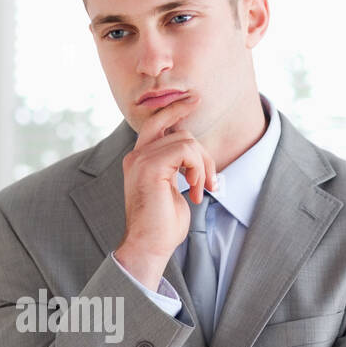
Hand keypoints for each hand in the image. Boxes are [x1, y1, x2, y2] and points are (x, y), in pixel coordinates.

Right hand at [115, 92, 216, 288]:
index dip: (175, 108)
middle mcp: (136, 156)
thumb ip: (178, 167)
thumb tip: (194, 153)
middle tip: (210, 178)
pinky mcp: (150, 167)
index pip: (156, 123)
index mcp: (139, 160)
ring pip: (185, 140)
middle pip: (176, 129)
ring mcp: (140, 160)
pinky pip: (185, 150)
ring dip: (203, 165)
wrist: (149, 246)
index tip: (194, 100)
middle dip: (201, 150)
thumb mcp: (173, 189)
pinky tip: (195, 190)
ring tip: (202, 190)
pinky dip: (198, 168)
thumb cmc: (163, 225)